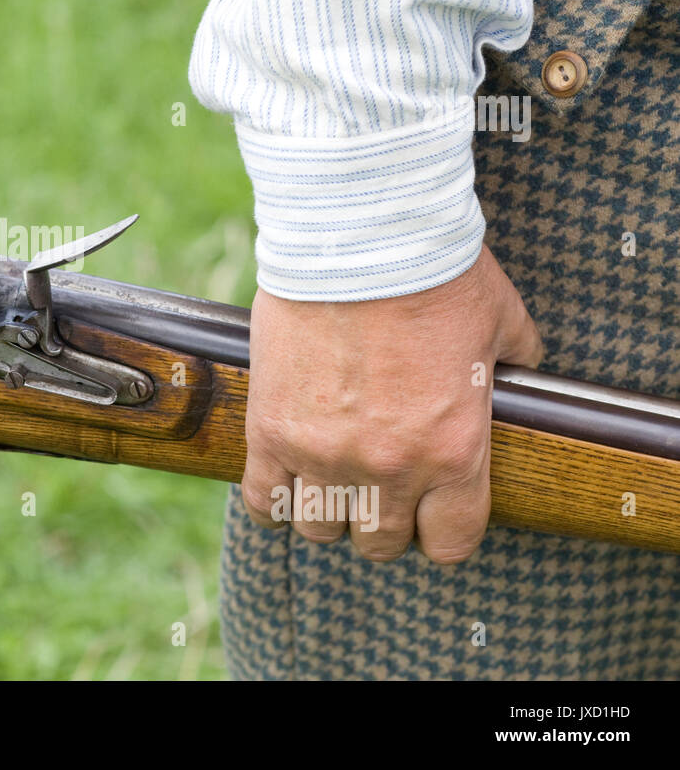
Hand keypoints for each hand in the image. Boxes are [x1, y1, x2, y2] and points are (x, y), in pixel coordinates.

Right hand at [242, 245, 542, 562]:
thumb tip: (517, 374)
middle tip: (378, 487)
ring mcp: (324, 453)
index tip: (432, 514)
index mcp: (454, 451)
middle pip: (379, 542)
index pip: (449, 543)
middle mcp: (389, 466)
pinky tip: (284, 482)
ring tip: (329, 480)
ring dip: (327, 510)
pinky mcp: (271, 431)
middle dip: (383, 521)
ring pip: (320, 530)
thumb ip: (515, 364)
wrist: (358, 238)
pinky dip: (274, 499)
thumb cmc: (435, 274)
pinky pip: (264, 499)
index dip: (442, 533)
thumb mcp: (503, 322)